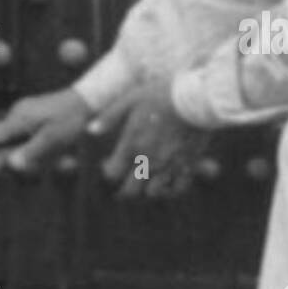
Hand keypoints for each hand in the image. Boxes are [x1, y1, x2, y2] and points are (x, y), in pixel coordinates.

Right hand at [0, 87, 92, 170]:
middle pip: (4, 140)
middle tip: (38, 165)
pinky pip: (27, 132)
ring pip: (17, 138)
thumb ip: (31, 152)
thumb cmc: (72, 119)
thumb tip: (12, 165)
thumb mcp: (53, 139)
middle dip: (17, 155)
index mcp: (19, 117)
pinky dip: (37, 143)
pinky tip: (54, 147)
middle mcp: (18, 112)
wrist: (89, 99)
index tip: (8, 167)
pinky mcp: (35, 112)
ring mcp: (26, 111)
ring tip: (53, 155)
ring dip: (30, 151)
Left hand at [89, 78, 208, 198]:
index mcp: (132, 145)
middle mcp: (148, 161)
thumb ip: (109, 116)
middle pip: (130, 191)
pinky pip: (177, 190)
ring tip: (148, 178)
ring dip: (148, 188)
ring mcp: (169, 166)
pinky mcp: (188, 166)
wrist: (197, 97)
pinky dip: (171, 189)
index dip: (109, 170)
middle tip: (127, 177)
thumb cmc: (161, 95)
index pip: (112, 174)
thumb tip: (90, 130)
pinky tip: (169, 180)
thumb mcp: (131, 99)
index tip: (111, 163)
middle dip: (125, 187)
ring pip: (153, 194)